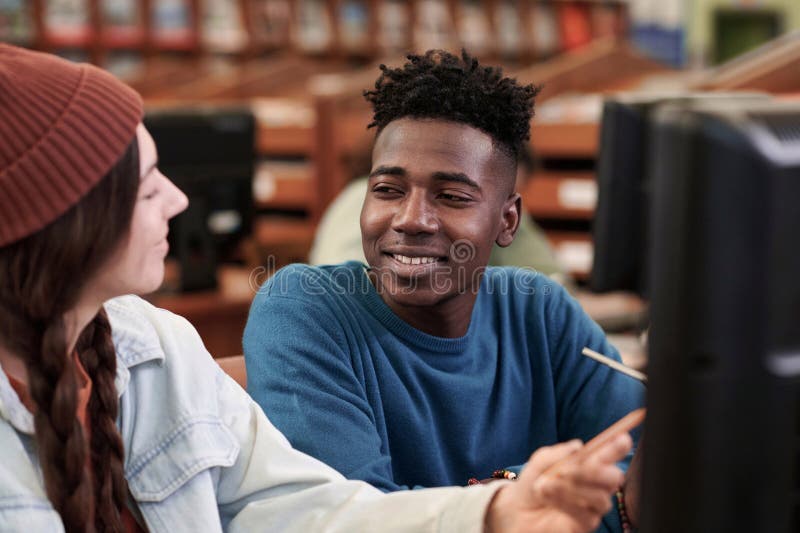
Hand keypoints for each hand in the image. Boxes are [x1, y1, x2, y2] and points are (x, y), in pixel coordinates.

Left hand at [484, 434, 631, 532]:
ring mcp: (592, 507)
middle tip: (570, 469)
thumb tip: (578, 446)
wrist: (517, 510)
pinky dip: (565, 501)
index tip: (622, 438)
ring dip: (572, 488)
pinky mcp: (585, 526)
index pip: (608, 456)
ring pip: (600, 498)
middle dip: (596, 471)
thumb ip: (558, 453)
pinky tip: (547, 495)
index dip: (617, 448)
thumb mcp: (539, 462)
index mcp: (587, 466)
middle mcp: (595, 486)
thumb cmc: (532, 483)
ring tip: (547, 483)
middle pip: (613, 478)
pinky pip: (586, 515)